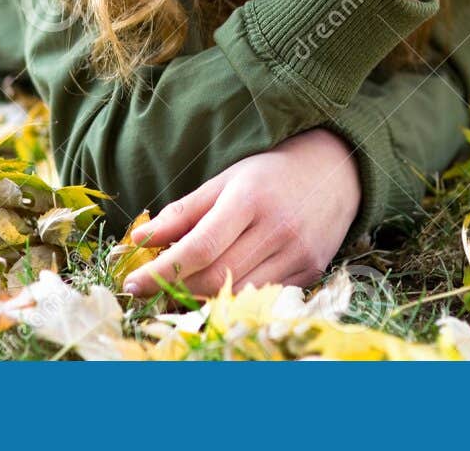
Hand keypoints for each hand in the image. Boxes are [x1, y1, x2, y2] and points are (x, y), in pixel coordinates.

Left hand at [120, 128, 360, 298]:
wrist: (336, 169)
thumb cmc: (271, 173)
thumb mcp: (226, 179)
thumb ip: (185, 211)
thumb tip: (142, 240)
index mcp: (249, 199)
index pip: (200, 247)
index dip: (163, 271)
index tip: (133, 284)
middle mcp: (277, 229)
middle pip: (216, 276)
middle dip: (175, 289)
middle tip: (147, 292)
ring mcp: (298, 254)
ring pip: (238, 294)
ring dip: (200, 300)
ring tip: (174, 294)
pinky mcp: (311, 272)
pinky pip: (263, 297)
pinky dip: (233, 299)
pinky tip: (215, 292)